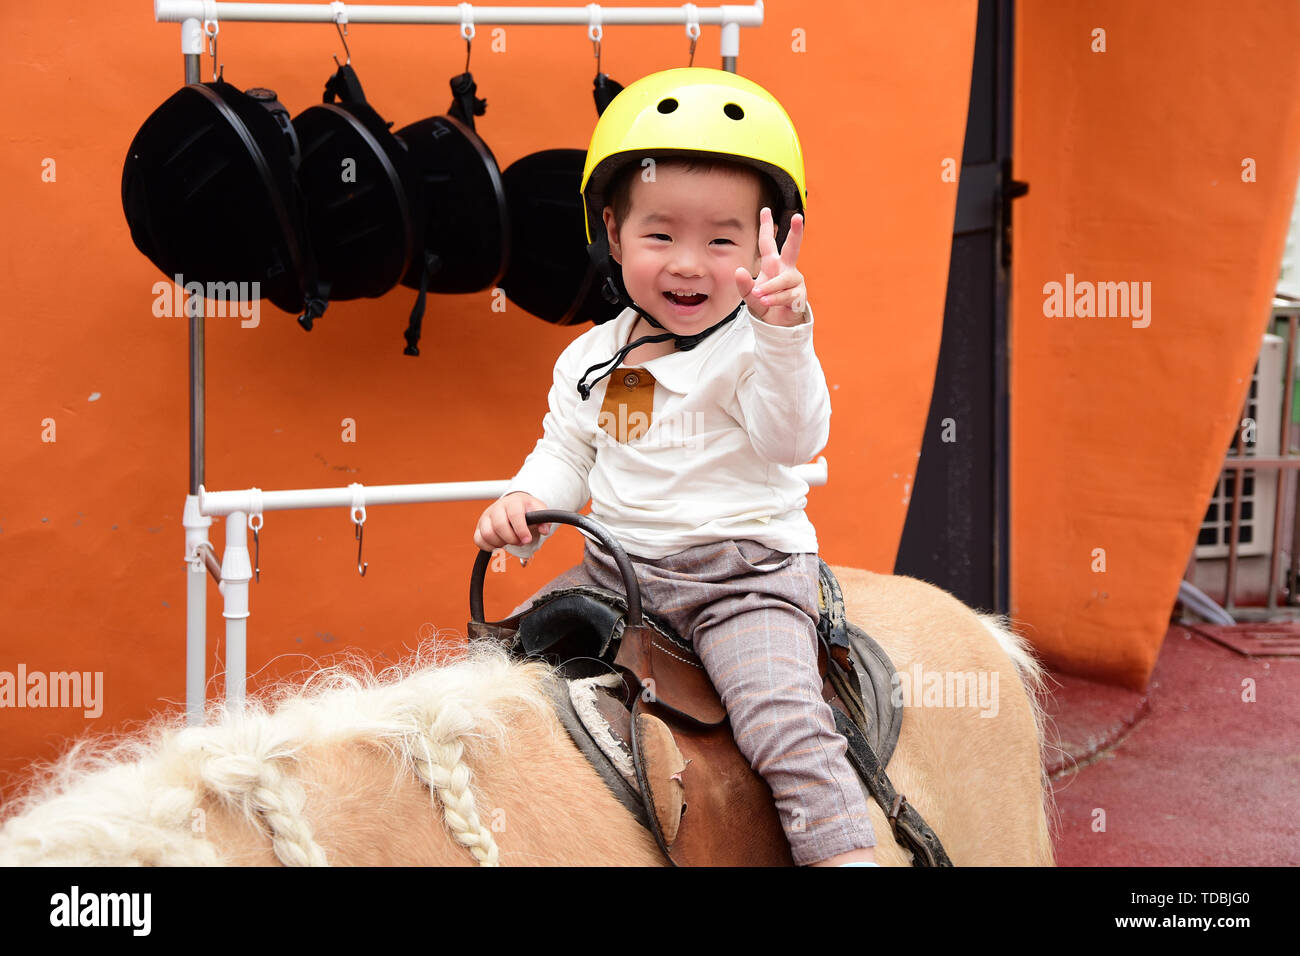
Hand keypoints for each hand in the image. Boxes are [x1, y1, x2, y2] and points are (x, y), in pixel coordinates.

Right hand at [473, 491, 551, 550]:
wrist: (514, 504)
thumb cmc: (526, 509)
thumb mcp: (538, 510)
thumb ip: (544, 519)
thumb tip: (544, 530)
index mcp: (513, 502)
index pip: (514, 515)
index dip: (521, 530)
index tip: (527, 539)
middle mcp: (497, 508)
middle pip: (499, 526)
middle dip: (511, 539)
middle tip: (520, 541)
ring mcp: (486, 517)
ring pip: (487, 534)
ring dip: (500, 543)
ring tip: (509, 541)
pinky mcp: (480, 526)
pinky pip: (478, 540)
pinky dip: (489, 546)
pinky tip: (499, 544)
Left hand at [734, 208, 807, 326]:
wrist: (777, 324)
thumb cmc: (765, 303)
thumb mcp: (750, 295)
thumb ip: (743, 284)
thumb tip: (739, 271)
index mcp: (773, 264)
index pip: (768, 243)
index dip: (766, 227)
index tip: (765, 210)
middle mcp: (786, 269)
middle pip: (792, 248)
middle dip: (796, 232)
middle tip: (797, 217)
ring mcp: (795, 281)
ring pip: (784, 279)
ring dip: (770, 287)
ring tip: (759, 294)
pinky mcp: (799, 295)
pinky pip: (786, 295)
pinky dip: (774, 299)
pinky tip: (766, 302)